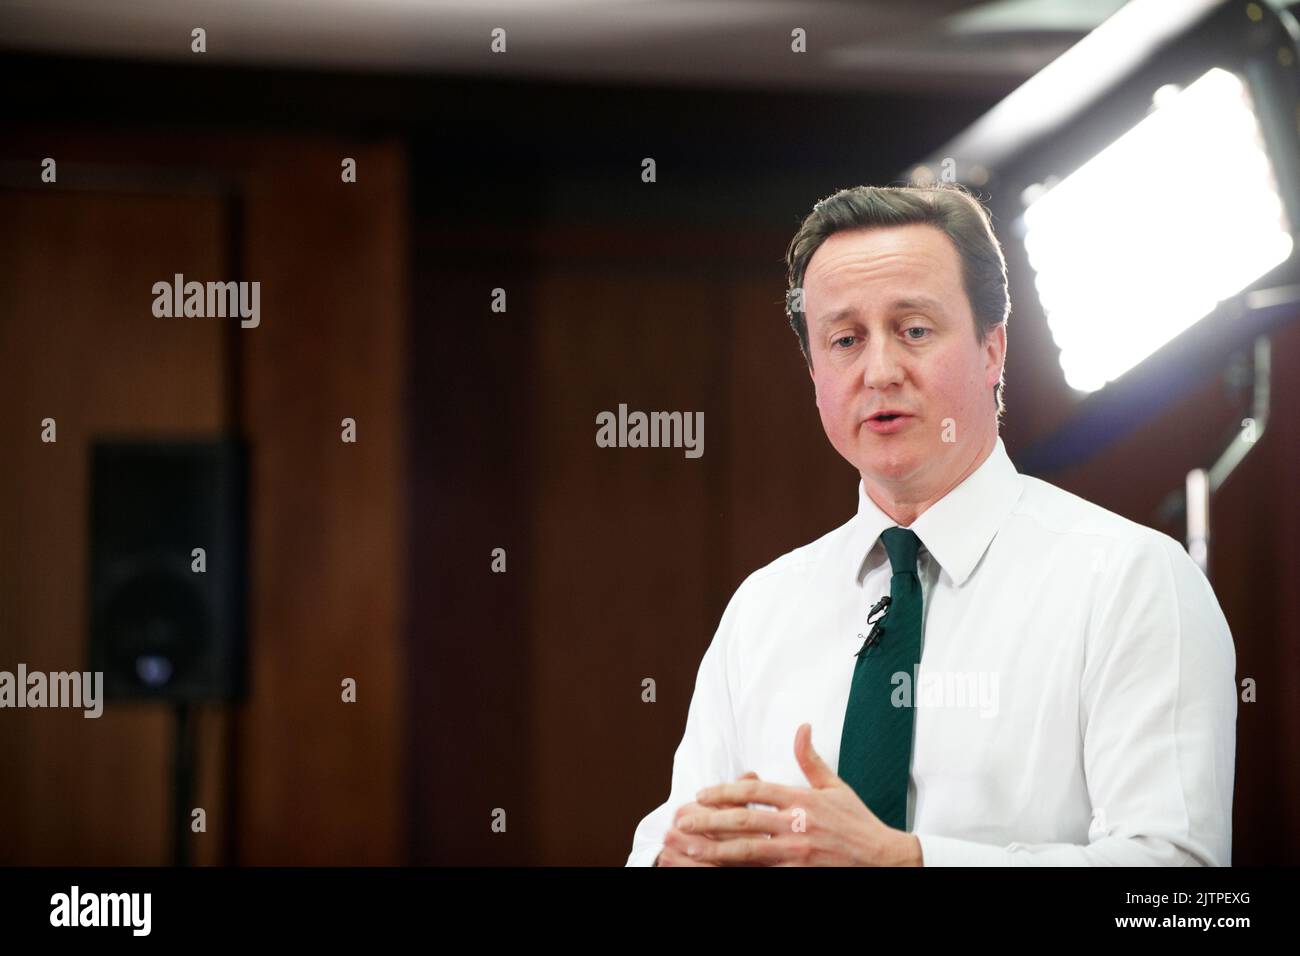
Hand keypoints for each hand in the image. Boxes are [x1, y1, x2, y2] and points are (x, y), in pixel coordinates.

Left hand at [677, 723, 921, 865]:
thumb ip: (810, 758)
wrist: (883, 859)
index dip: (723, 791)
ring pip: (746, 850)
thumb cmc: (857, 823)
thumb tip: (801, 727)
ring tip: (688, 847)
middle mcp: (796, 826)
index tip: (702, 794)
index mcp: (801, 800)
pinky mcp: (799, 874)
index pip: (754, 792)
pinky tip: (718, 867)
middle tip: (681, 821)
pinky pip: (762, 870)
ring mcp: (796, 853)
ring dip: (713, 848)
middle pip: (742, 821)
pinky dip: (739, 867)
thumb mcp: (835, 786)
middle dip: (707, 820)